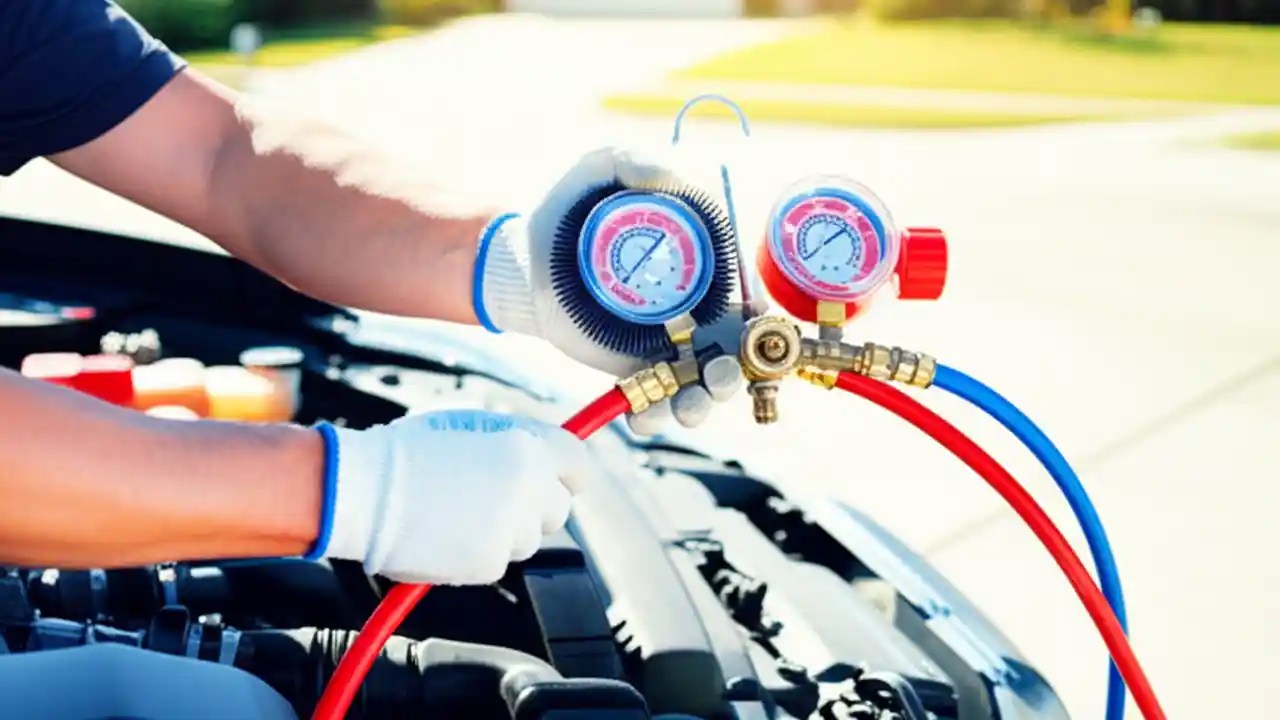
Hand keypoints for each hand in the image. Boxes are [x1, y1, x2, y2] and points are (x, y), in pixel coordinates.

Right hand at [310, 411, 590, 584]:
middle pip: (558, 509)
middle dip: (534, 508)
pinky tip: (448, 533)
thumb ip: (517, 443)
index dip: (568, 475)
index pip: (578, 464)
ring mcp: (511, 527)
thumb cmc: (408, 452)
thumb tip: (545, 457)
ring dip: (506, 531)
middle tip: (498, 500)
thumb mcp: (472, 426)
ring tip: (461, 513)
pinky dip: (478, 553)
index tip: (560, 482)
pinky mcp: (490, 562)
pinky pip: (498, 561)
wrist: (364, 491)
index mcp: (528, 445)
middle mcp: (529, 486)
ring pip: (528, 539)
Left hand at [474, 146, 742, 432]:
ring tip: (685, 407)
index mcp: (710, 270)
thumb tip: (665, 178)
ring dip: (701, 405)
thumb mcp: (603, 169)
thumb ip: (637, 161)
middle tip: (718, 374)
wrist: (526, 254)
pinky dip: (652, 416)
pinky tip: (643, 416)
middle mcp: (697, 313)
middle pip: (736, 357)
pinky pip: (652, 402)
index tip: (755, 336)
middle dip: (734, 375)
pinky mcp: (633, 370)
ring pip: (699, 388)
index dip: (764, 327)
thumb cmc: (574, 206)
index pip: (753, 305)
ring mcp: (667, 346)